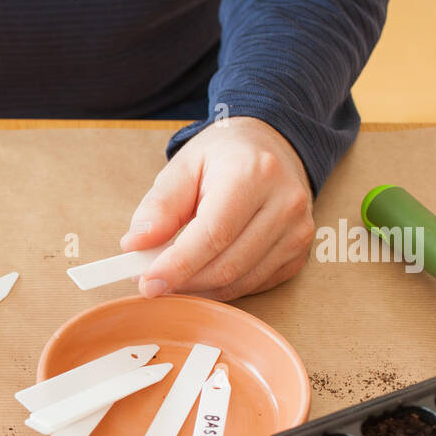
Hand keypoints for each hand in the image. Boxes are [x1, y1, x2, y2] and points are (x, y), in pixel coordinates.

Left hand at [120, 116, 314, 299]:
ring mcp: (298, 231)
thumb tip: (135, 245)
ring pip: (240, 282)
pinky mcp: (300, 252)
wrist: (270, 147)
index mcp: (253, 174)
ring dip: (200, 288)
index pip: (213, 235)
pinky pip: (254, 285)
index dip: (177, 265)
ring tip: (175, 274)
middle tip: (152, 279)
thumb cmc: (221, 158)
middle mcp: (284, 203)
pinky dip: (222, 287)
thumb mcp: (182, 168)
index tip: (147, 283)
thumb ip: (158, 207)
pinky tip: (204, 271)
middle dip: (183, 281)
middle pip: (226, 265)